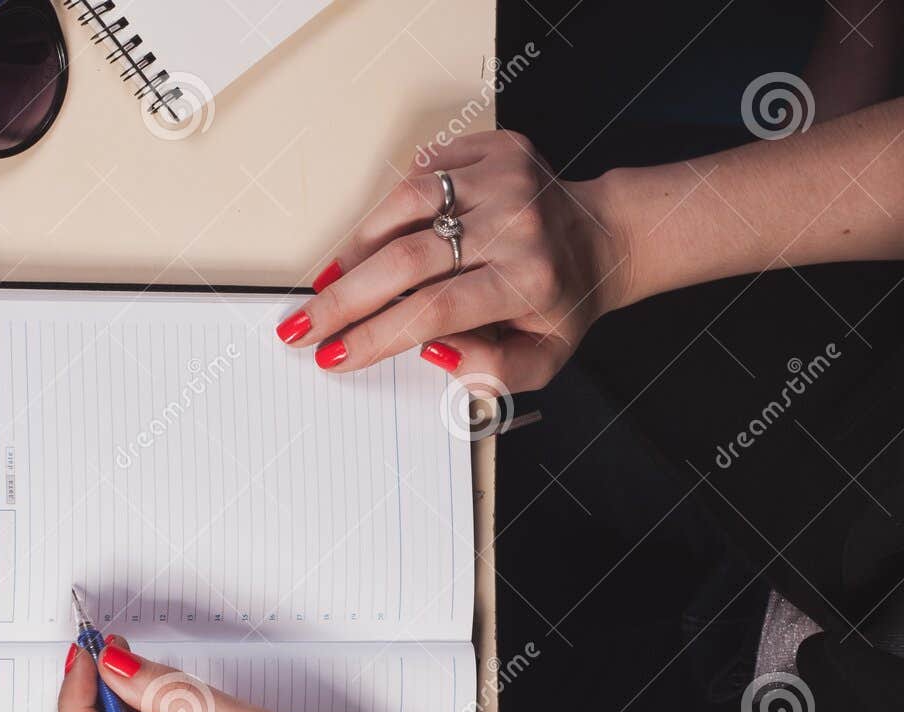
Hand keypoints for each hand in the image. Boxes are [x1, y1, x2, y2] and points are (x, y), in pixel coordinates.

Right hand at [275, 129, 628, 392]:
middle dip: (342, 298)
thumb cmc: (563, 303)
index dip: (374, 335)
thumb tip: (431, 351)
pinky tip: (373, 241)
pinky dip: (389, 209)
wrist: (602, 238)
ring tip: (325, 282)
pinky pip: (421, 174)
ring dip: (354, 247)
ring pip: (404, 205)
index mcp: (529, 280)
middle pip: (407, 260)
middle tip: (301, 324)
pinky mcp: (493, 147)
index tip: (332, 354)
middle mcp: (518, 223)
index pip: (433, 311)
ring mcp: (505, 177)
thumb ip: (490, 372)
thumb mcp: (542, 360)